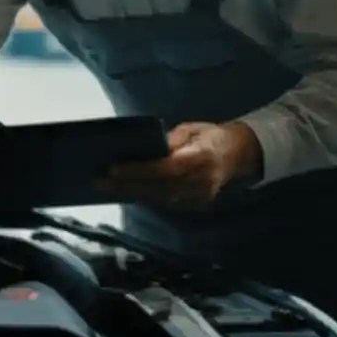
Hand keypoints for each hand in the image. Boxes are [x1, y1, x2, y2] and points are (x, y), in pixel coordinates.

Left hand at [94, 121, 261, 211]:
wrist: (238, 155)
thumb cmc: (209, 136)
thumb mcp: (190, 129)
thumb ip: (169, 140)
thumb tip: (142, 149)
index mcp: (202, 159)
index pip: (165, 168)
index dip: (138, 170)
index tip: (113, 168)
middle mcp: (201, 183)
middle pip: (157, 188)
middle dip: (125, 186)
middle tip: (98, 182)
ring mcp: (199, 198)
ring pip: (158, 199)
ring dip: (130, 194)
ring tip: (105, 187)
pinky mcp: (195, 207)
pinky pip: (164, 203)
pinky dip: (144, 197)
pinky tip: (124, 191)